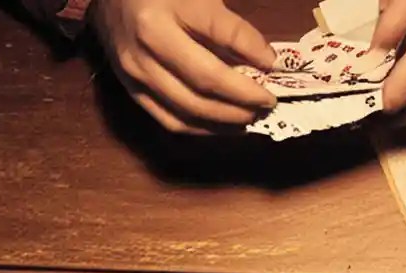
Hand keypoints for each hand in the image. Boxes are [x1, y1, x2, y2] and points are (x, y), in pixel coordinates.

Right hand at [93, 0, 276, 133]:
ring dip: (227, 118)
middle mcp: (147, 44)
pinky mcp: (132, 91)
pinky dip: (203, 128)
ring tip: (251, 116)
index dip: (253, 50)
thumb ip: (227, 25)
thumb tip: (262, 61)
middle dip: (243, 96)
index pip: (221, 32)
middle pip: (205, 80)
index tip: (274, 65)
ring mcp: (136, 72)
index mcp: (165, 11)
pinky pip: (171, 120)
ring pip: (189, 109)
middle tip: (268, 102)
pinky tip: (225, 126)